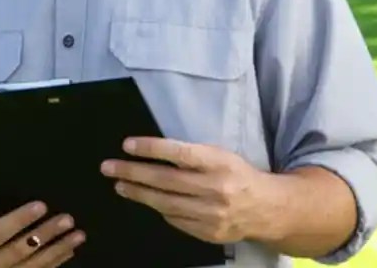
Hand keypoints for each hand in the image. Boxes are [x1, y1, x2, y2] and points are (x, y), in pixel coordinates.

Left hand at [100, 137, 275, 244]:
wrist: (267, 209)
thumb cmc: (237, 174)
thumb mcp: (220, 155)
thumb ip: (191, 155)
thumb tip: (152, 152)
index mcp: (219, 162)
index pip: (179, 153)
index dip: (151, 148)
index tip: (127, 145)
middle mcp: (215, 188)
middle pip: (166, 180)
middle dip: (133, 173)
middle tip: (109, 167)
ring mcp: (211, 214)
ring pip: (165, 203)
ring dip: (138, 194)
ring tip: (120, 185)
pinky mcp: (208, 232)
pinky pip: (175, 220)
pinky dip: (159, 209)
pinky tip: (146, 201)